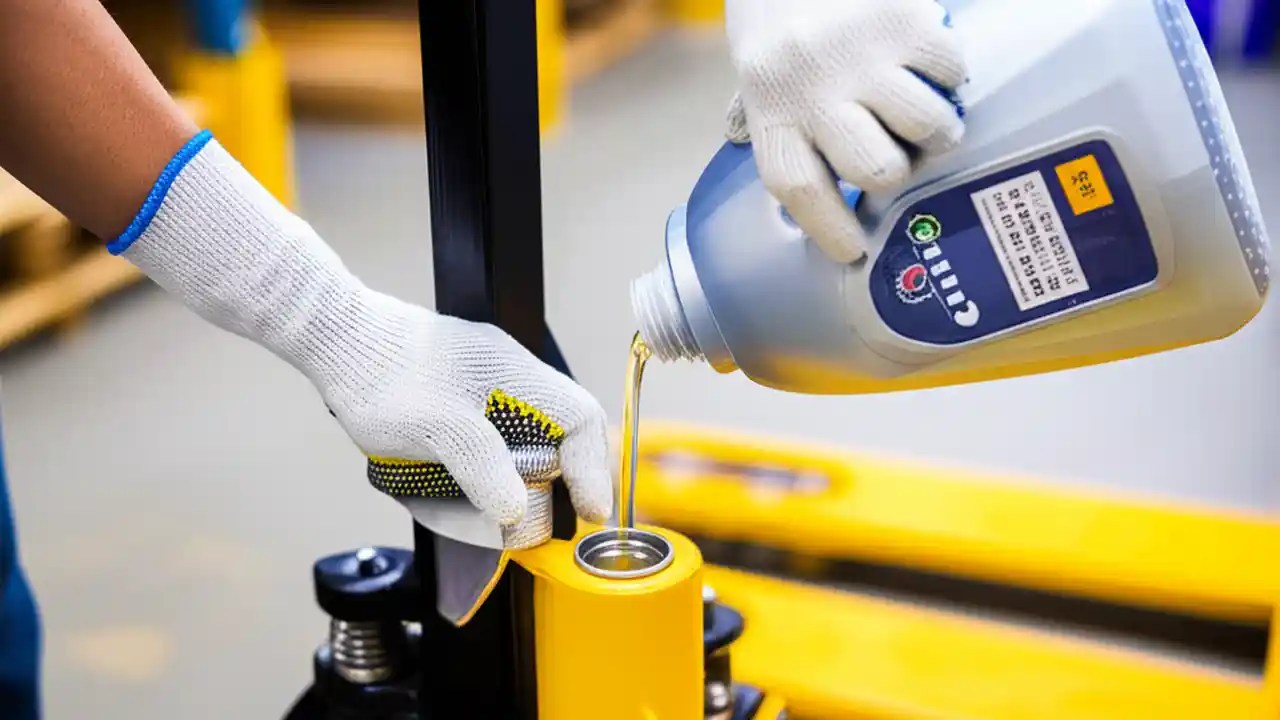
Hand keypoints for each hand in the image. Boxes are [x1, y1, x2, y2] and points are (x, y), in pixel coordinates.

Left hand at [118, 135, 611, 528]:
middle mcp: (508, 378)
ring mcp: (481, 387)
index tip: (590, 511)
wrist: (330, 337)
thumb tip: (517, 511)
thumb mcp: (436, 429)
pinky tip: (461, 494)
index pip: (580, 419)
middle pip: (560, 432)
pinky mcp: (454, 399)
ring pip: (526, 440)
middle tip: (554, 521)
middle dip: (562, 479)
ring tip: (505, 517)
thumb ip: (482, 469)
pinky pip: (491, 441)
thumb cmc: (380, 373)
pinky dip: (489, 472)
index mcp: (516, 375)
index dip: (593, 468)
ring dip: (522, 479)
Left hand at [725, 0, 966, 262]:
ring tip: (932, 123)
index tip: (855, 253)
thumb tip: (815, 202)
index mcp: (772, 112)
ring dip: (936, 133)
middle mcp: (812, 89)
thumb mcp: (761, 84)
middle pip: (874, 168)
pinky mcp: (903, 20)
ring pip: (923, 125)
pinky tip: (934, 71)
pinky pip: (949, 71)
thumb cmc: (781, 29)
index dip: (830, 230)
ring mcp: (859, 55)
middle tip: (903, 160)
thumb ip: (781, 134)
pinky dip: (951, 77)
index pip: (800, 189)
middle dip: (898, 175)